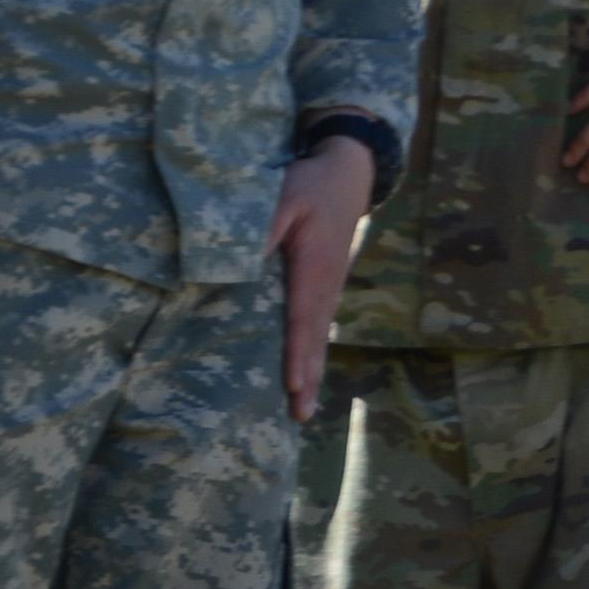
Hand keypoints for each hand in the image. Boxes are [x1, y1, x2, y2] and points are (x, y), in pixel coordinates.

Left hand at [268, 135, 381, 419]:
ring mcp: (331, 286)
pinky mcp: (328, 284)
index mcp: (314, 267)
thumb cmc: (310, 184)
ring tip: (303, 406)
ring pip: (319, 336)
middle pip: (315, 338)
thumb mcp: (283, 197)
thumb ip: (262, 230)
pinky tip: (307, 371)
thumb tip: (240, 265)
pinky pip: (320, 326)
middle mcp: (327, 284)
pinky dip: (314, 353)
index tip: (293, 385)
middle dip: (307, 377)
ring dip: (312, 371)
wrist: (348, 172)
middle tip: (300, 415)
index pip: (302, 318)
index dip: (297, 353)